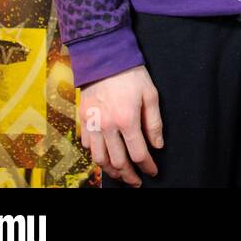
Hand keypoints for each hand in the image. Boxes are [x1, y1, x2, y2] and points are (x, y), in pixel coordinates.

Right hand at [78, 65, 162, 186]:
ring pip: (100, 159)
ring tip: (121, 175)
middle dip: (129, 176)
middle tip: (137, 181)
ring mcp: (92, 125)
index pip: (139, 153)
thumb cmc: (131, 75)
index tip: (153, 171)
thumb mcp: (151, 95)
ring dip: (111, 172)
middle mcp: (107, 127)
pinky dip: (96, 157)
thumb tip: (157, 145)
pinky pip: (88, 147)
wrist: (104, 59)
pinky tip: (105, 158)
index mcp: (127, 120)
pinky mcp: (82, 121)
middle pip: (118, 162)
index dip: (148, 166)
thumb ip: (154, 123)